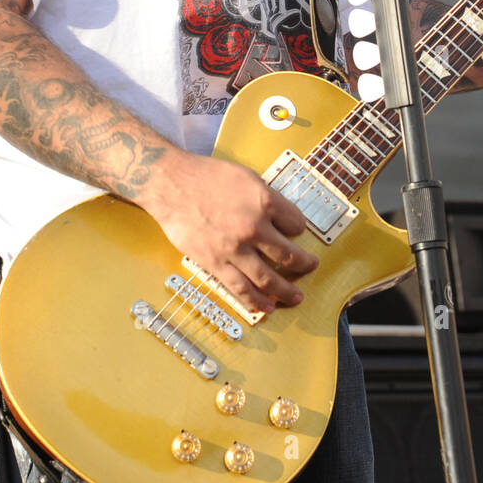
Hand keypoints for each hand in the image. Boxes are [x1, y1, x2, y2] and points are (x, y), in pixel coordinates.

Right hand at [137, 151, 318, 314]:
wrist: (172, 184)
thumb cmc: (205, 176)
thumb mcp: (245, 177)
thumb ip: (265, 197)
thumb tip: (279, 215)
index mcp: (264, 202)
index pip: (296, 223)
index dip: (299, 228)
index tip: (297, 233)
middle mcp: (253, 227)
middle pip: (288, 255)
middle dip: (303, 264)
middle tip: (310, 266)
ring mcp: (235, 249)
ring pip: (268, 279)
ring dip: (286, 291)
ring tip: (295, 297)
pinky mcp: (216, 263)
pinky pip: (240, 288)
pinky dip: (256, 301)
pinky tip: (266, 306)